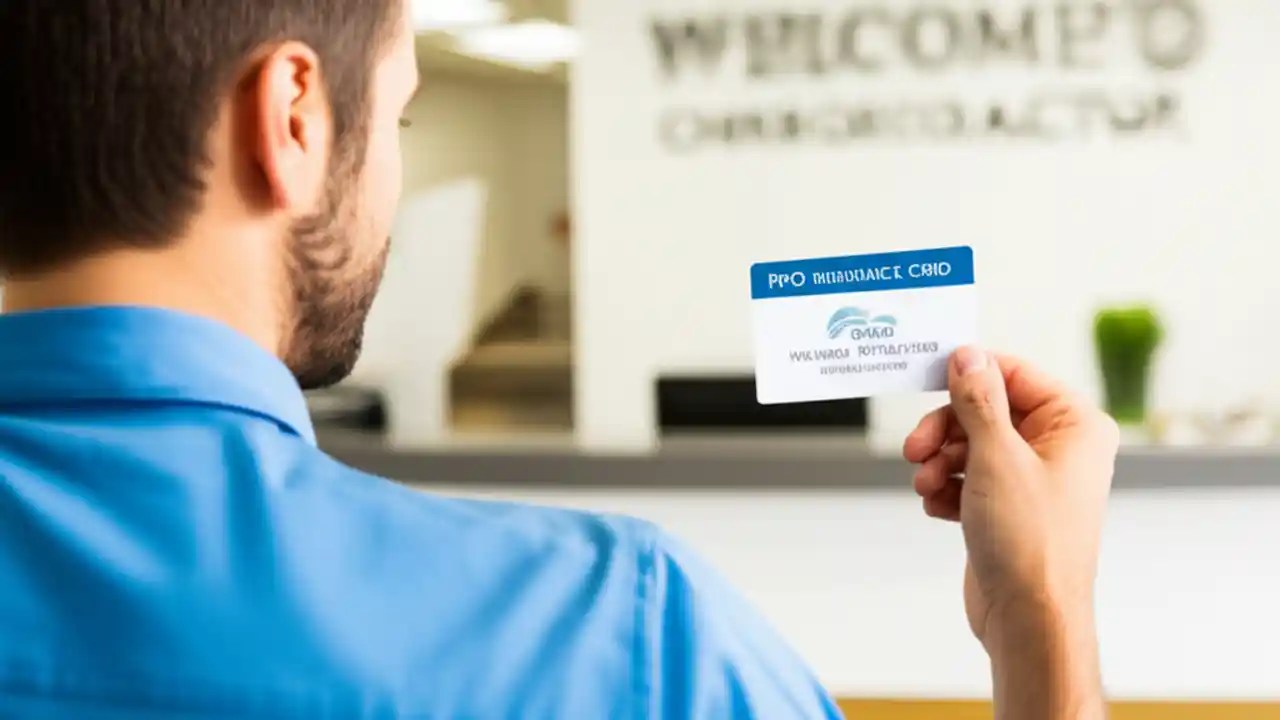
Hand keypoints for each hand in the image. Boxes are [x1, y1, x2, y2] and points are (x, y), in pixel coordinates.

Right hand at [903, 348, 1118, 648]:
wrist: (1031, 620)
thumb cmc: (1031, 543)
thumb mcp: (996, 457)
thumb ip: (978, 400)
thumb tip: (968, 356)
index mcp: (1074, 425)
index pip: (1014, 373)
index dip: (969, 374)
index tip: (929, 376)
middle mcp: (1059, 447)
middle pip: (986, 409)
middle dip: (945, 428)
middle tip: (916, 449)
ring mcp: (1034, 478)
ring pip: (972, 444)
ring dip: (940, 461)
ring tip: (926, 485)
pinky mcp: (1010, 506)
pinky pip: (970, 477)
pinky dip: (948, 487)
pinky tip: (938, 506)